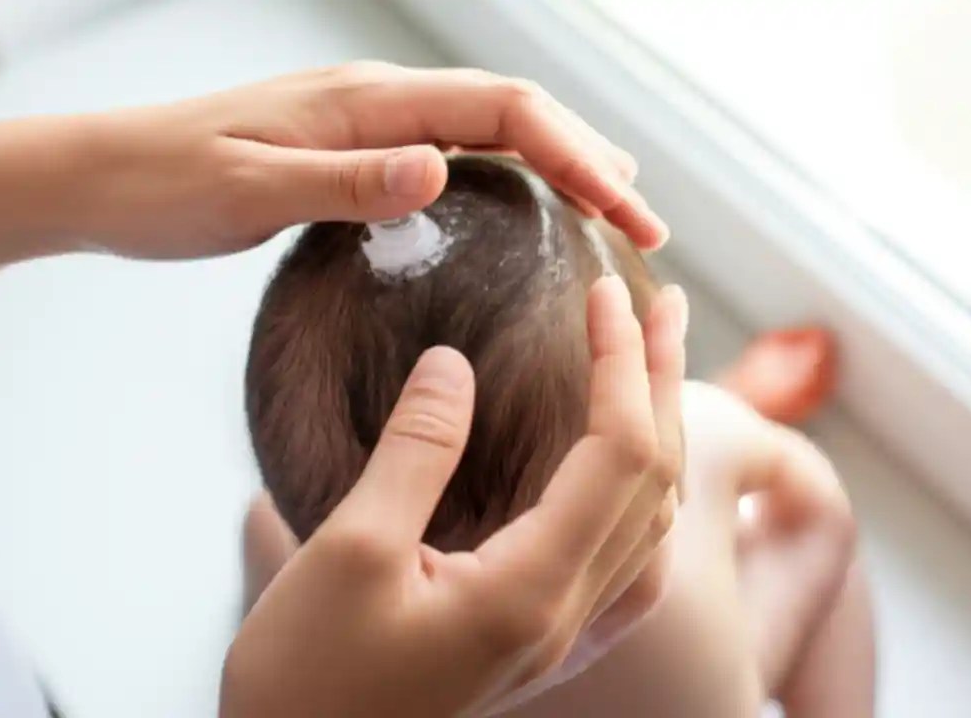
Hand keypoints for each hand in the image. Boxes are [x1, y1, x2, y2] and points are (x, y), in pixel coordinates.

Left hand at [76, 61, 664, 258]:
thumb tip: (443, 169)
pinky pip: (455, 151)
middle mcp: (380, 101)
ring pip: (490, 129)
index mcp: (368, 102)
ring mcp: (369, 121)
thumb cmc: (164, 184)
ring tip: (612, 209)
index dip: (576, 154)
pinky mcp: (354, 149)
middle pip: (514, 111)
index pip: (503, 111)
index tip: (629, 211)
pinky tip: (525, 208)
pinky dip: (509, 175)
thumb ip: (349, 182)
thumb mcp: (252, 189)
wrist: (100, 177)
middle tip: (645, 224)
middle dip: (589, 159)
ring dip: (559, 163)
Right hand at [220, 276, 686, 716]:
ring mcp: (560, 641)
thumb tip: (453, 364)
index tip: (604, 292)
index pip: (619, 454)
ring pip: (651, 527)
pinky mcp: (539, 648)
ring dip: (662, 437)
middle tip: (664, 305)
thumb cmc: (306, 680)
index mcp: (529, 591)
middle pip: (655, 484)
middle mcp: (565, 618)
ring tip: (655, 372)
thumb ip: (414, 453)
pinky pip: (628, 573)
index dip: (622, 363)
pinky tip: (629, 484)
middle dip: (664, 384)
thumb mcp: (347, 552)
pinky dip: (643, 507)